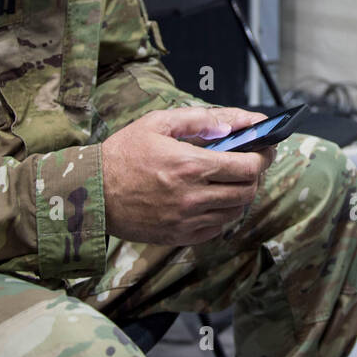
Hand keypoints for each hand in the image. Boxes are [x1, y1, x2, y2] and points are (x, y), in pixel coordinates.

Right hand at [101, 107, 275, 245]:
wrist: (92, 193)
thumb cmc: (124, 154)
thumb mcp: (158, 124)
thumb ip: (200, 119)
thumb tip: (234, 122)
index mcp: (190, 165)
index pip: (247, 167)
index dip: (263, 157)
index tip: (265, 149)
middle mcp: (192, 196)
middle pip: (247, 190)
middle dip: (256, 175)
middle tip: (251, 163)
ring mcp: (187, 220)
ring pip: (235, 211)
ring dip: (240, 194)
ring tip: (229, 180)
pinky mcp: (179, 236)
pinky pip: (216, 228)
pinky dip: (222, 214)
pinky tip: (212, 199)